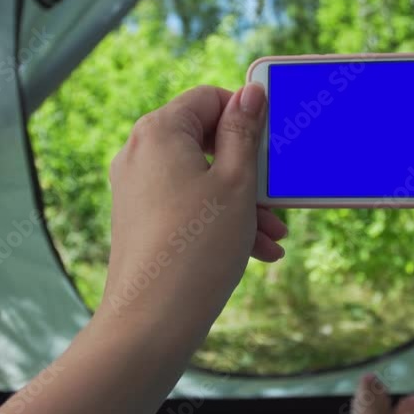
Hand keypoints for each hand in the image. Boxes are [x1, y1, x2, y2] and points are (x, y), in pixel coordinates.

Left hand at [102, 84, 286, 331]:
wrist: (152, 321)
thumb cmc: (198, 246)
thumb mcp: (236, 183)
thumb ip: (243, 132)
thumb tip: (250, 92)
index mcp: (159, 131)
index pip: (208, 99)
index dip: (245, 116)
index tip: (272, 143)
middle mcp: (139, 153)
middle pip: (205, 142)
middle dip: (248, 171)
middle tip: (278, 200)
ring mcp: (135, 188)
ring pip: (200, 179)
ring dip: (241, 202)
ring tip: (274, 236)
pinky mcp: (139, 220)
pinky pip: (186, 205)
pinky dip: (218, 219)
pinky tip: (255, 251)